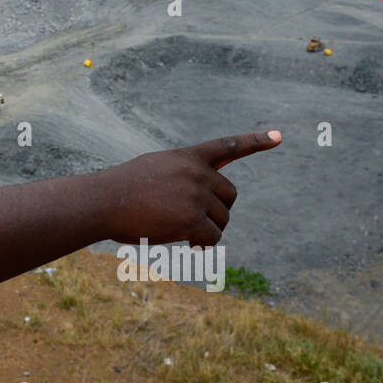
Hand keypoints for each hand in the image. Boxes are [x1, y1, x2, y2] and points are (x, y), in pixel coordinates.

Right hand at [101, 131, 281, 246]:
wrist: (103, 201)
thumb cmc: (121, 189)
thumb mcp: (153, 169)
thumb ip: (180, 176)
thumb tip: (197, 202)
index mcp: (187, 157)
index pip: (227, 146)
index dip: (255, 141)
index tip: (280, 136)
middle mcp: (196, 172)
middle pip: (229, 196)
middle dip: (217, 211)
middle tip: (196, 222)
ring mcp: (195, 195)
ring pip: (222, 220)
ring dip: (208, 231)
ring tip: (184, 233)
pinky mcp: (191, 219)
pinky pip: (212, 237)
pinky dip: (203, 245)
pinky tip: (188, 246)